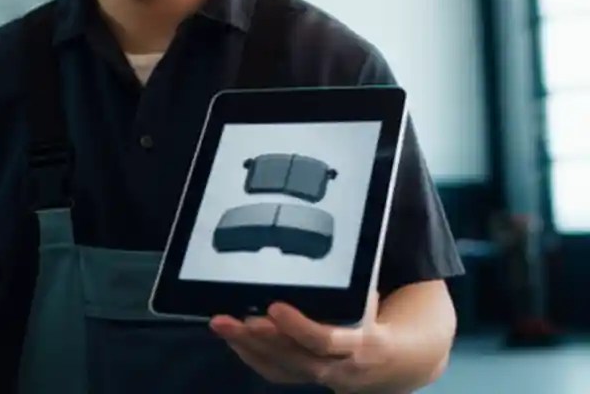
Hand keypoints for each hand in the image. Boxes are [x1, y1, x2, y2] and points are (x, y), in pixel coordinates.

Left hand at [210, 291, 401, 393]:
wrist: (402, 362)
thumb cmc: (387, 319)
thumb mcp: (378, 297)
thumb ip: (356, 280)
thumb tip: (331, 243)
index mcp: (366, 345)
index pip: (328, 341)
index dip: (300, 328)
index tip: (275, 307)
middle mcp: (343, 369)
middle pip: (296, 358)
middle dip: (262, 338)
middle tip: (232, 319)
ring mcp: (324, 379)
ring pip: (282, 368)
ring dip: (248, 346)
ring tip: (221, 323)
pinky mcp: (308, 379)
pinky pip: (276, 372)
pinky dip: (252, 354)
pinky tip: (232, 336)